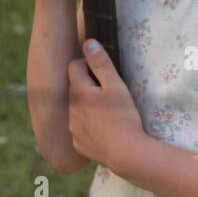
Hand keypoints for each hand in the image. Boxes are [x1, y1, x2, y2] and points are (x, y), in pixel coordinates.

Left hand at [67, 39, 145, 173]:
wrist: (127, 153)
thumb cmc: (123, 117)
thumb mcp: (116, 85)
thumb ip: (101, 63)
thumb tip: (88, 43)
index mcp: (78, 92)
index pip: (74, 66)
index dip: (88, 65)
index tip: (102, 73)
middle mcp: (70, 109)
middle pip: (74, 88)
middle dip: (87, 86)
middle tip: (108, 93)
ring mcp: (72, 128)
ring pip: (76, 108)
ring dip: (87, 106)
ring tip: (108, 112)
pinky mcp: (77, 144)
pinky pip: (79, 128)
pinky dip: (88, 126)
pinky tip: (104, 129)